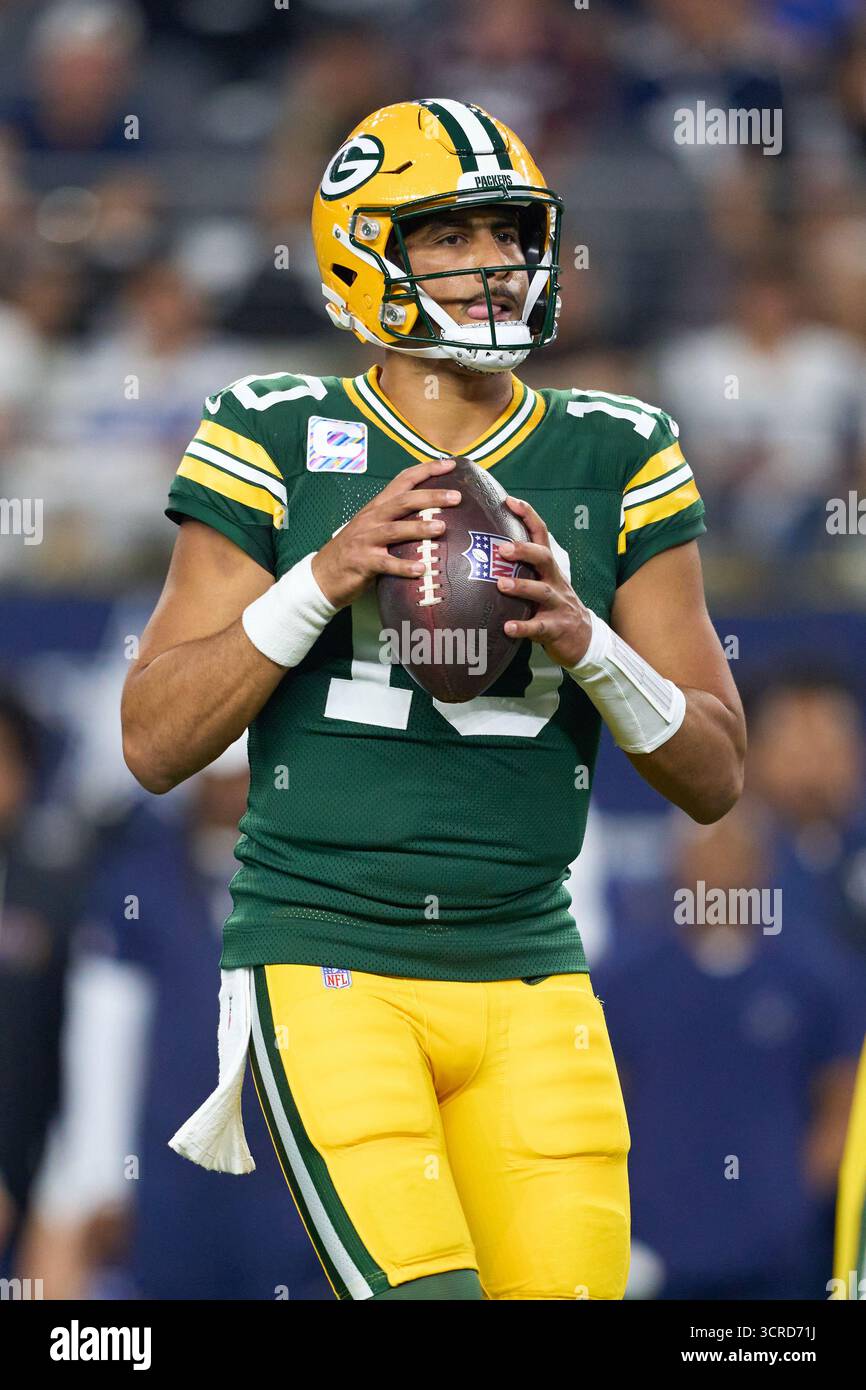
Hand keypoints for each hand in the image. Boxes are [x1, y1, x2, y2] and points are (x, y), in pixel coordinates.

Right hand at [312, 459, 460, 609]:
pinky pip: (386, 564)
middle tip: (456, 497)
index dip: (427, 470)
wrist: (322, 575)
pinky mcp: (362, 562)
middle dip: (430, 497)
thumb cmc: (355, 551)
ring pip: (395, 529)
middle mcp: (371, 519)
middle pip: (403, 501)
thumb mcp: (373, 528)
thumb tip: (435, 516)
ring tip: (441, 528)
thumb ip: (398, 520)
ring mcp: (365, 540)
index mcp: (377, 507)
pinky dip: (404, 566)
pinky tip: (421, 569)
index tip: (450, 464)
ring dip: (419, 528)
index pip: (403, 480)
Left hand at [496, 496, 592, 667]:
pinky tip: (507, 627)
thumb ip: (520, 568)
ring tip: (501, 585)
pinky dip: (523, 627)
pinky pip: (539, 627)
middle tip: (502, 548)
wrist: (582, 639)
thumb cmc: (552, 606)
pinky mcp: (556, 628)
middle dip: (525, 551)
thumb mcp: (541, 582)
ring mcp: (558, 604)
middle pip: (545, 558)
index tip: (509, 500)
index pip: (542, 535)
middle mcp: (556, 581)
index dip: (528, 516)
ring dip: (522, 586)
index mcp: (549, 568)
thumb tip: (482, 551)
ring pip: (542, 591)